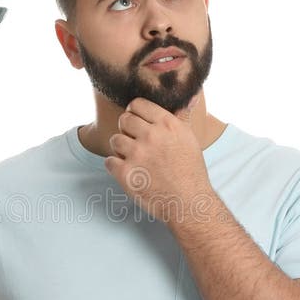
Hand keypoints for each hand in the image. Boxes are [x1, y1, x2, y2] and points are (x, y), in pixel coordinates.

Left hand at [105, 95, 210, 225]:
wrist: (188, 202)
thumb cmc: (190, 171)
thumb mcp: (190, 139)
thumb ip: (182, 117)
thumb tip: (191, 97)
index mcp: (167, 124)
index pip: (137, 104)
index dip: (134, 112)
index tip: (137, 122)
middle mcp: (151, 136)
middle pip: (123, 120)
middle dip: (127, 130)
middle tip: (135, 143)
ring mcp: (137, 154)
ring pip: (114, 140)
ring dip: (121, 149)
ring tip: (134, 159)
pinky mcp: (126, 174)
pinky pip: (109, 161)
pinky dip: (116, 167)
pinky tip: (128, 172)